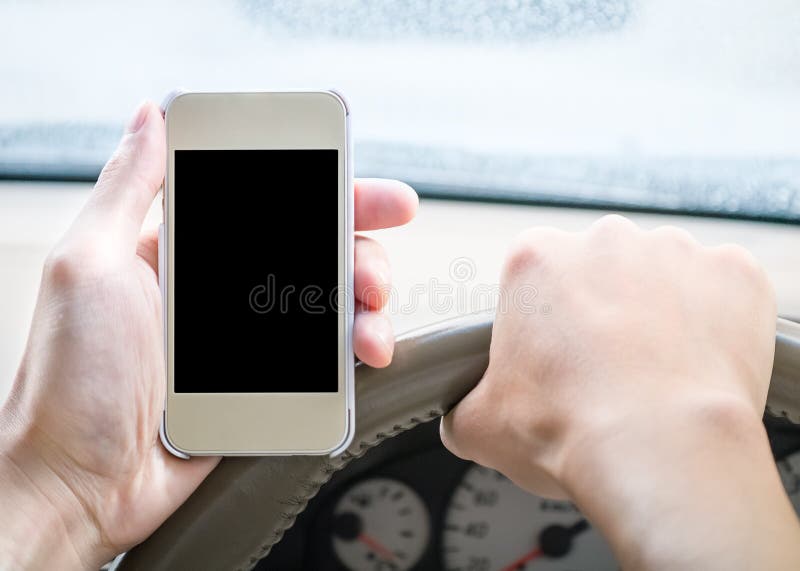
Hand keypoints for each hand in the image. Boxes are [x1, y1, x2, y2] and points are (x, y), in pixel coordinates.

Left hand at [0, 101, 416, 568]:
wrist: (80, 484)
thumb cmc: (68, 379)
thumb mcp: (88, 264)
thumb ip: (127, 189)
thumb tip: (149, 116)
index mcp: (182, 252)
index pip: (264, 204)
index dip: (318, 190)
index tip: (360, 186)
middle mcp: (221, 290)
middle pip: (310, 250)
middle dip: (357, 247)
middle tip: (374, 264)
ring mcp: (247, 339)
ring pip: (328, 303)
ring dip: (365, 301)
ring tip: (371, 315)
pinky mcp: (265, 384)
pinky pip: (325, 359)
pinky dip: (356, 351)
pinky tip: (367, 351)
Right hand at [441, 215, 799, 568]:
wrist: (660, 450)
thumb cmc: (572, 430)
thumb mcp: (480, 426)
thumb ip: (463, 407)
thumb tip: (463, 416)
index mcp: (536, 260)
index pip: (535, 274)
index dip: (544, 318)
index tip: (555, 352)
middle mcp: (604, 241)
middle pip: (599, 269)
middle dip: (601, 307)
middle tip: (604, 365)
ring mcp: (674, 251)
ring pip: (660, 275)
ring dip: (657, 309)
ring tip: (654, 369)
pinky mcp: (733, 273)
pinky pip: (720, 288)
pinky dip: (714, 318)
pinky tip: (697, 361)